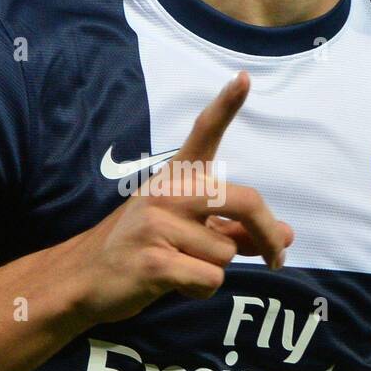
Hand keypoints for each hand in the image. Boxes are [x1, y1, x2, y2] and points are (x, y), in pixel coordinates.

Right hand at [71, 71, 293, 323]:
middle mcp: (168, 192)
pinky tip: (173, 285)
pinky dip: (200, 291)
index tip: (244, 79)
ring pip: (227, 252)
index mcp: (175, 177)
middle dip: (268, 235)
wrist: (83, 279)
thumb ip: (235, 231)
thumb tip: (287, 236)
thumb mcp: (189, 234)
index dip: (226, 106)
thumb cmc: (143, 251)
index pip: (204, 133)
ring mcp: (157, 224)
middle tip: (277, 258)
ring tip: (180, 268)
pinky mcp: (154, 261)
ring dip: (214, 270)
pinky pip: (209, 279)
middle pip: (245, 202)